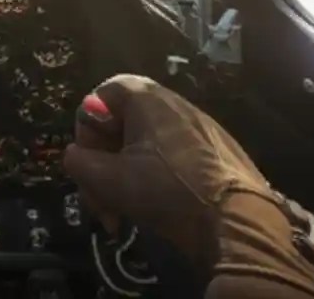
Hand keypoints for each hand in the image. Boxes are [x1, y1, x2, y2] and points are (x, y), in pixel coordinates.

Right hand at [63, 74, 313, 298]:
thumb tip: (76, 155)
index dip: (87, 127)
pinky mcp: (219, 151)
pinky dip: (158, 179)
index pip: (102, 93)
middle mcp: (175, 103)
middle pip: (123, 124)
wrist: (237, 220)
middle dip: (105, 162)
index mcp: (147, 99)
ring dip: (127, 177)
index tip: (89, 160)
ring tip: (126, 213)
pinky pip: (175, 157)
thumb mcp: (107, 180)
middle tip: (102, 197)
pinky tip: (159, 209)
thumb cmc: (165, 190)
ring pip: (147, 146)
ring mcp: (201, 127)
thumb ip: (78, 161)